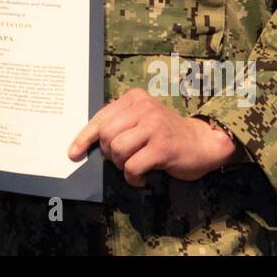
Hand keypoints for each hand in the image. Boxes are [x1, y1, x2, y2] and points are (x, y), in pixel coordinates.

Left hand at [68, 88, 237, 185]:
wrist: (202, 143)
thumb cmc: (166, 135)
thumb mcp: (142, 120)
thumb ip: (119, 124)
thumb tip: (85, 144)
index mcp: (135, 98)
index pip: (101, 118)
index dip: (84, 137)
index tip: (73, 152)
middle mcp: (144, 108)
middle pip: (107, 135)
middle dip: (110, 154)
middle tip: (123, 160)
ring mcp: (154, 126)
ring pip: (118, 150)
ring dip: (122, 165)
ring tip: (133, 167)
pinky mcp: (163, 147)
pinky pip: (133, 167)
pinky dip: (133, 178)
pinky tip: (142, 178)